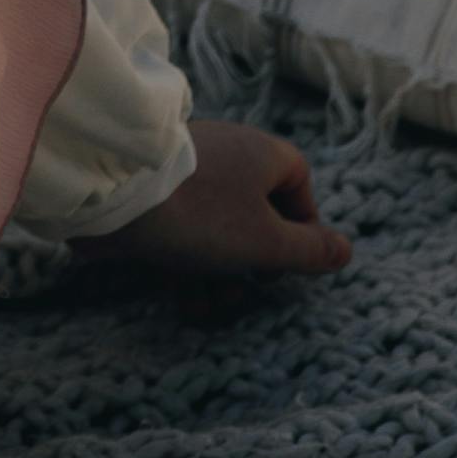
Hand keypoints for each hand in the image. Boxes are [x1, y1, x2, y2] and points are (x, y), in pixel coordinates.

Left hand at [101, 116, 351, 289]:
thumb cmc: (202, 214)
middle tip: (251, 286)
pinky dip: (186, 263)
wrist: (112, 193)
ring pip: (216, 224)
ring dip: (219, 270)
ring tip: (212, 305)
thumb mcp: (267, 241)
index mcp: (259, 152)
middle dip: (255, 256)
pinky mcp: (149, 191)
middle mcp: (224, 152)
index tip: (294, 260)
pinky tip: (183, 301)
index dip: (303, 222)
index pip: (298, 179)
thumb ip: (309, 250)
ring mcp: (184, 170)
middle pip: (255, 207)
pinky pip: (181, 227)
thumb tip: (345, 251)